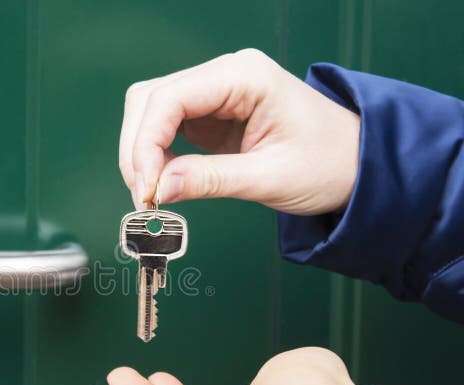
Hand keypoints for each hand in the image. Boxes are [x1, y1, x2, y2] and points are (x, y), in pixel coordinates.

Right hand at [119, 49, 360, 214]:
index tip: (145, 189)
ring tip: (152, 192)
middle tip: (144, 197)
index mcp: (244, 76)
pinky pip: (166, 127)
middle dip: (138, 149)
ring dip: (141, 152)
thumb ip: (211, 180)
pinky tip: (163, 181)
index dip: (146, 144)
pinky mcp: (210, 113)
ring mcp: (215, 92)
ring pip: (151, 111)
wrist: (359, 164)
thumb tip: (158, 190)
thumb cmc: (329, 163)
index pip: (170, 98)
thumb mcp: (271, 178)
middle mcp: (224, 75)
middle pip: (151, 99)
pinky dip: (155, 155)